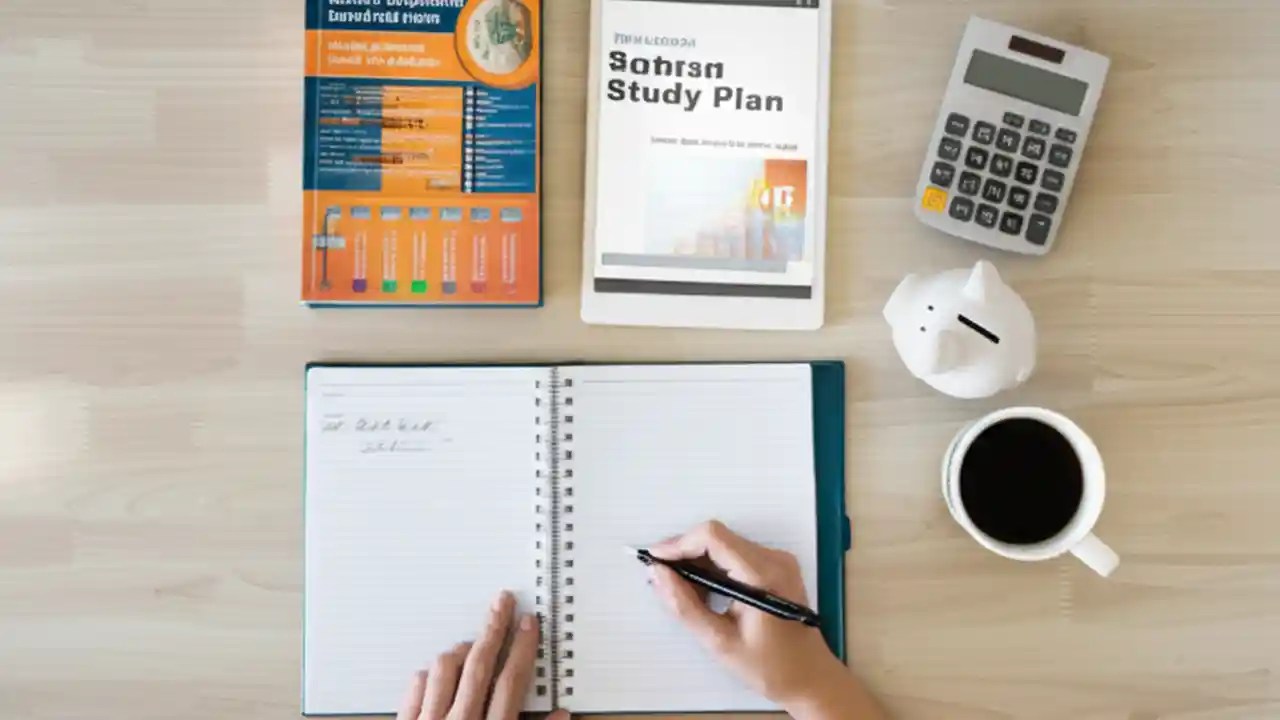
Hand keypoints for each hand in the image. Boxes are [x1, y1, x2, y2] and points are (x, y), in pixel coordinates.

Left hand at [397, 590, 569, 719]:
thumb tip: (561, 715)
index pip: (511, 680)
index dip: (522, 648)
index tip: (527, 623)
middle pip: (480, 664)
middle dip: (494, 629)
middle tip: (502, 603)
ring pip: (445, 669)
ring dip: (460, 653)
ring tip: (470, 645)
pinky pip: (416, 688)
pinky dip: (428, 676)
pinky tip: (437, 674)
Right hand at [649, 521, 886, 719]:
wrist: (811, 678)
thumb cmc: (770, 667)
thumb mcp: (720, 642)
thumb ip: (685, 606)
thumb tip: (658, 574)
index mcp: (762, 575)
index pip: (713, 537)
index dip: (679, 543)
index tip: (654, 560)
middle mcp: (774, 558)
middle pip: (718, 538)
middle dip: (685, 553)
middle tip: (661, 579)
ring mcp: (778, 560)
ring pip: (725, 545)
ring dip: (698, 562)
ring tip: (680, 591)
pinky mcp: (777, 567)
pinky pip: (737, 555)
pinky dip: (714, 568)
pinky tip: (703, 593)